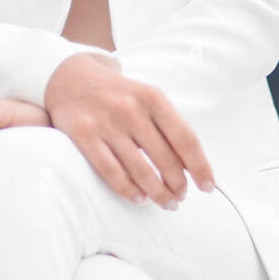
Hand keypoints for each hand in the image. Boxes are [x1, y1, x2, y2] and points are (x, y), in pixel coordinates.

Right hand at [44, 53, 215, 208]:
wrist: (71, 77)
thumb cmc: (118, 94)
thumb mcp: (146, 96)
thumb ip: (166, 125)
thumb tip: (189, 165)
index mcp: (153, 97)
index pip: (185, 138)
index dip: (199, 166)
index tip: (207, 185)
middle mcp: (131, 108)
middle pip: (165, 159)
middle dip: (178, 185)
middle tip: (181, 197)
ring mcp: (106, 122)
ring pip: (140, 170)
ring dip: (157, 193)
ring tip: (166, 202)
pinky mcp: (83, 135)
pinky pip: (111, 172)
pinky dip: (128, 190)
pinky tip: (138, 198)